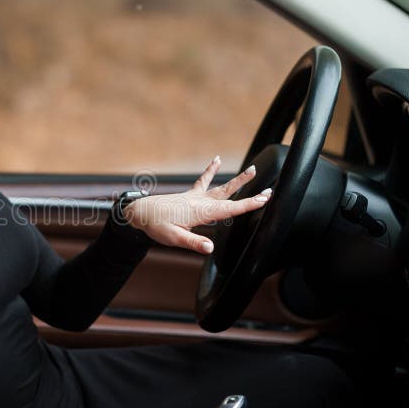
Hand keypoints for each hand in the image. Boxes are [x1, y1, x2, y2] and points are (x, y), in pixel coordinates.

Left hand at [123, 156, 271, 254]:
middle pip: (229, 197)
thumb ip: (193, 242)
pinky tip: (216, 159)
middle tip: (268, 190)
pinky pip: (203, 181)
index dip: (248, 204)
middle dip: (249, 193)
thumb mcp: (174, 238)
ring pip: (220, 187)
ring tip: (252, 170)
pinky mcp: (189, 195)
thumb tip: (211, 248)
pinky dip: (211, 170)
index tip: (265, 198)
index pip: (229, 209)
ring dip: (237, 180)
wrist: (140, 212)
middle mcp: (200, 201)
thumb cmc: (156, 226)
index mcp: (200, 212)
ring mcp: (195, 196)